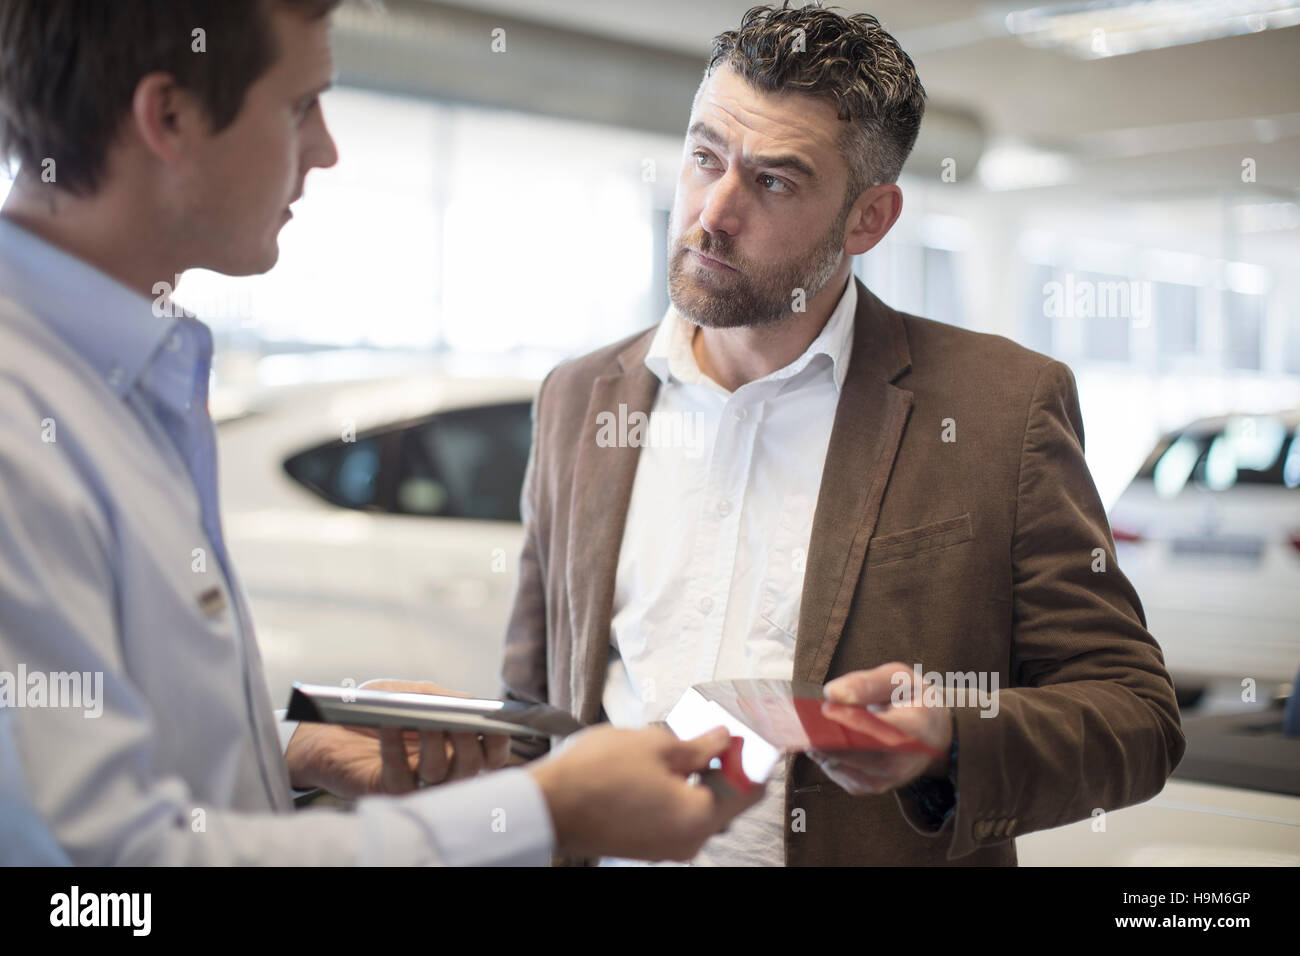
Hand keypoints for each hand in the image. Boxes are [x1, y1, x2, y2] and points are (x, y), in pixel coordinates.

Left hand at [284, 679, 509, 798]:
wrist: (330, 726)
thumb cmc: (378, 707)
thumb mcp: (416, 693)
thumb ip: (446, 699)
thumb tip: (472, 705)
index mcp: (458, 747)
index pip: (493, 755)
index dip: (499, 742)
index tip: (495, 724)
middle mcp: (444, 770)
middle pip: (471, 766)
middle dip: (465, 739)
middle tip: (455, 718)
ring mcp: (417, 784)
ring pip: (440, 771)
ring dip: (431, 741)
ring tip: (418, 717)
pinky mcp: (387, 792)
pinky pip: (399, 776)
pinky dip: (394, 747)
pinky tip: (388, 725)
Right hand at [526, 725, 764, 861]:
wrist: (547, 806)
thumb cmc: (595, 776)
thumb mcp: (655, 745)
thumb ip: (699, 745)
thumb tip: (723, 739)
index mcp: (699, 816)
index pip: (750, 788)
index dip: (749, 755)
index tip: (741, 733)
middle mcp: (689, 840)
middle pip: (727, 800)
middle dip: (723, 765)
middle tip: (709, 733)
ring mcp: (667, 848)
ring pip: (700, 808)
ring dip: (697, 778)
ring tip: (676, 747)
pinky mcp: (648, 846)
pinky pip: (677, 817)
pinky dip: (677, 793)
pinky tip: (658, 769)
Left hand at [810, 662, 952, 795]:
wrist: (933, 734)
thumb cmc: (912, 700)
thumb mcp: (898, 678)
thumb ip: (867, 683)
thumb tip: (831, 693)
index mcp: (918, 726)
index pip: (885, 729)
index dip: (854, 721)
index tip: (826, 708)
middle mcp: (904, 760)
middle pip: (858, 752)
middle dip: (827, 734)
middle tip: (802, 718)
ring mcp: (887, 778)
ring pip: (842, 764)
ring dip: (820, 744)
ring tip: (806, 724)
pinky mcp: (870, 787)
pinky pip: (838, 772)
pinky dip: (824, 754)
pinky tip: (820, 737)